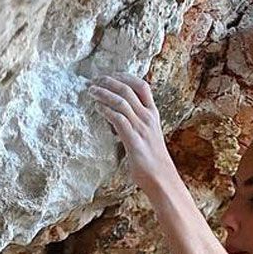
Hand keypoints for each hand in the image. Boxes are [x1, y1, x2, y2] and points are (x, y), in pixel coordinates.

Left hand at [91, 73, 176, 192]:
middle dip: (110, 82)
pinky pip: (119, 120)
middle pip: (129, 90)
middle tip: (95, 80)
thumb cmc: (151, 159)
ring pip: (122, 102)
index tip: (110, 75)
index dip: (125, 77)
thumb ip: (135, 123)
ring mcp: (142, 128)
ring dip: (104, 94)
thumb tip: (117, 117)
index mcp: (153, 114)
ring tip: (91, 91)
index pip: (142, 86)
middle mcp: (148, 117)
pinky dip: (106, 111)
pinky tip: (97, 108)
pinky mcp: (134, 140)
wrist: (161, 178)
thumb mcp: (146, 135)